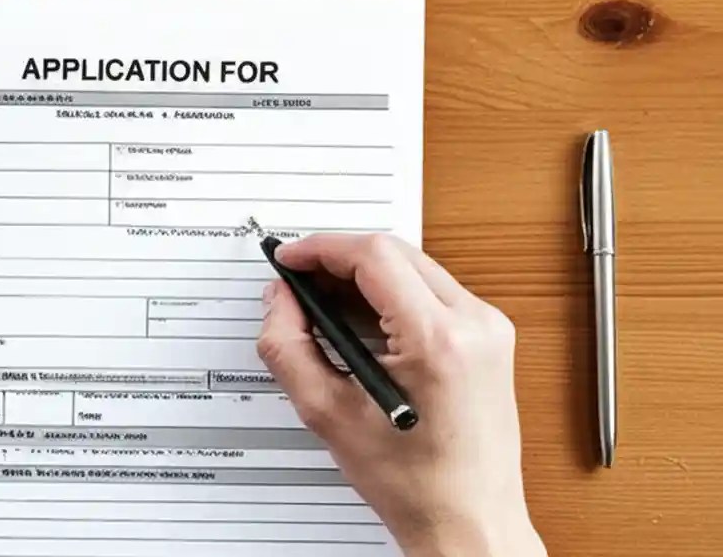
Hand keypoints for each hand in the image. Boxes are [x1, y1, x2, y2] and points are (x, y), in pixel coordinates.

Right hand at [257, 234, 545, 556]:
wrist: (469, 519)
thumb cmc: (415, 483)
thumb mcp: (327, 413)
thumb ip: (288, 346)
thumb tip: (280, 301)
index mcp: (438, 340)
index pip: (373, 256)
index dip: (322, 249)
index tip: (291, 259)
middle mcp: (474, 324)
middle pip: (395, 253)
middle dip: (339, 259)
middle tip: (299, 281)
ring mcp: (488, 328)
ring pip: (414, 267)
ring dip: (365, 276)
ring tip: (324, 304)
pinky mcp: (490, 337)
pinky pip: (432, 292)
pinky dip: (390, 295)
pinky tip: (360, 320)